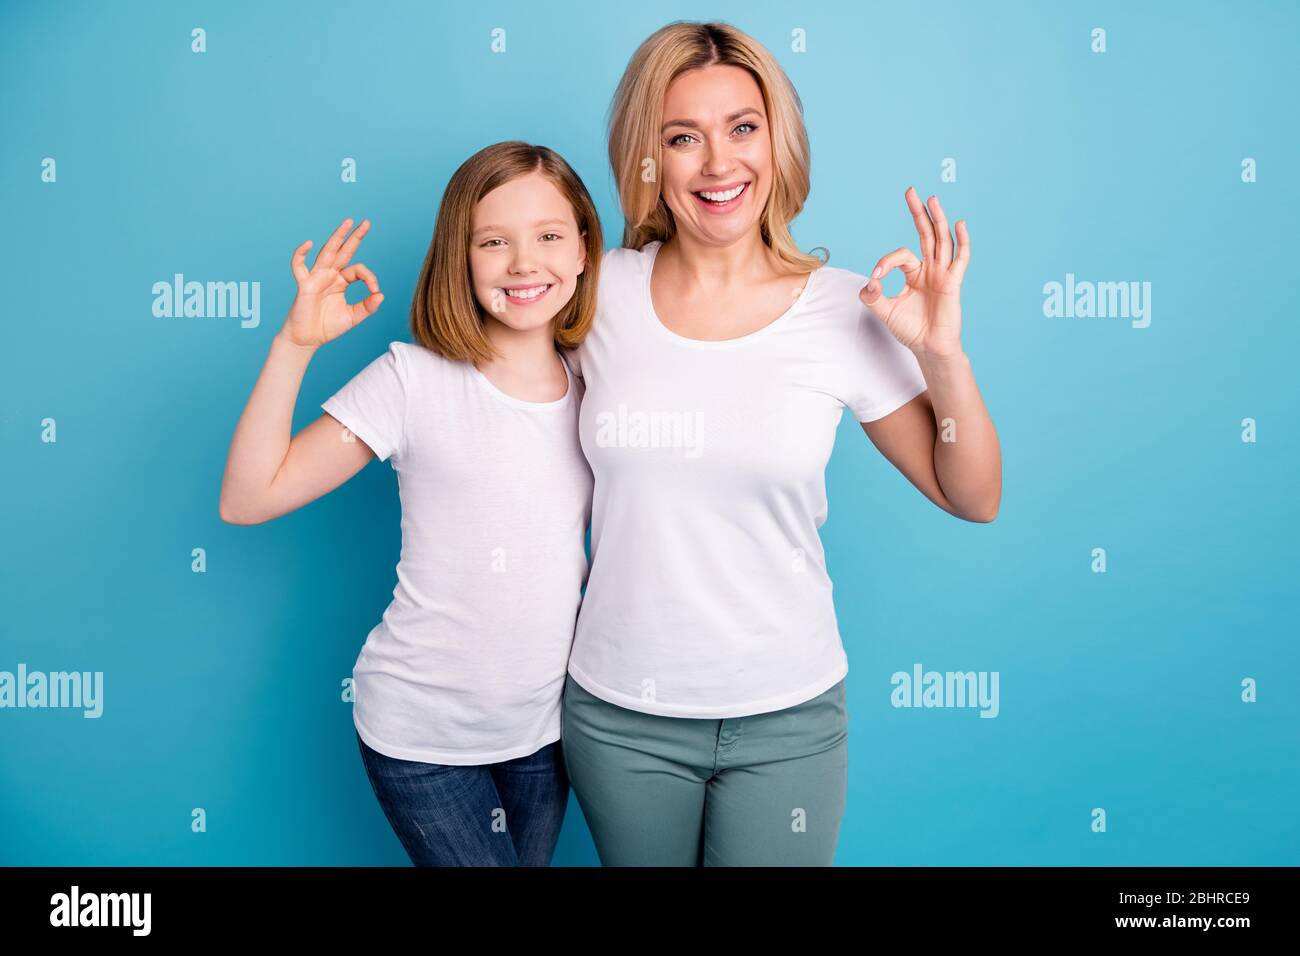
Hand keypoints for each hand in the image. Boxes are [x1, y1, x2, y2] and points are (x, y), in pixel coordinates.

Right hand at [280, 218, 382, 348]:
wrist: (308, 339)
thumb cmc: (327, 327)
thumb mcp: (353, 317)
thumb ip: (368, 307)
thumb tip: (381, 295)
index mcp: (341, 281)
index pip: (358, 270)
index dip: (370, 277)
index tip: (375, 291)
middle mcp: (330, 275)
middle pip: (343, 251)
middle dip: (355, 236)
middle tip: (366, 222)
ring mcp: (316, 277)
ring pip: (327, 252)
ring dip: (337, 236)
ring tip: (348, 222)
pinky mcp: (304, 284)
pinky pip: (299, 266)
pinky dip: (301, 254)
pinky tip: (310, 243)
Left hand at [859, 187, 969, 356]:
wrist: (928, 348)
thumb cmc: (910, 330)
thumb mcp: (884, 311)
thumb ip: (872, 296)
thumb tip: (870, 281)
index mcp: (914, 273)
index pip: (900, 255)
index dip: (886, 261)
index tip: (877, 277)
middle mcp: (930, 269)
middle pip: (925, 234)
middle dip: (918, 212)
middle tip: (911, 191)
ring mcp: (943, 273)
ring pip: (941, 241)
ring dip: (937, 219)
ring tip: (932, 199)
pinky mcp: (953, 282)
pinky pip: (960, 258)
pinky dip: (961, 241)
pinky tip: (960, 224)